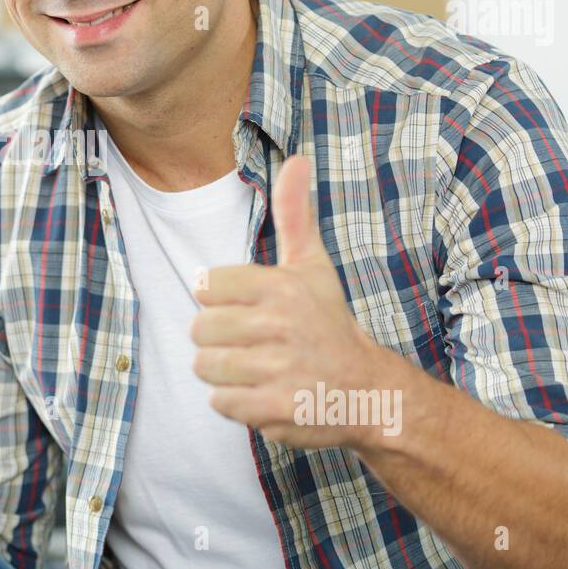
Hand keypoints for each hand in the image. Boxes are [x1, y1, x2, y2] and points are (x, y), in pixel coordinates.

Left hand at [190, 154, 402, 448]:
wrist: (368, 391)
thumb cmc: (329, 323)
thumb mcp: (312, 265)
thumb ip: (295, 214)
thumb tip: (297, 158)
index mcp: (279, 286)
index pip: (206, 286)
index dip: (222, 300)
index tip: (250, 309)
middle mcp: (278, 325)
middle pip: (199, 329)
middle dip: (219, 339)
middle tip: (254, 344)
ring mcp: (276, 370)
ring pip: (204, 366)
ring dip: (224, 372)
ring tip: (258, 369)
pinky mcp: (273, 409)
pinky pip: (218, 403)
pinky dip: (235, 403)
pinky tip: (263, 394)